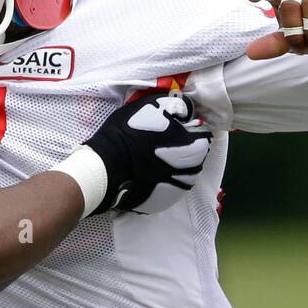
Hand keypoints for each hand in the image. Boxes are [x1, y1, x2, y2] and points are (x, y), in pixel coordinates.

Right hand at [86, 93, 213, 213]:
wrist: (106, 167)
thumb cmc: (129, 133)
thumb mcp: (153, 105)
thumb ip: (176, 106)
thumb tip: (187, 111)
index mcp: (195, 148)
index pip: (201, 135)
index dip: (186, 130)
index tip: (171, 128)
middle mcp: (192, 171)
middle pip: (194, 157)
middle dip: (183, 150)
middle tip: (160, 144)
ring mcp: (178, 189)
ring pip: (184, 175)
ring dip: (175, 167)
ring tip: (154, 161)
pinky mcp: (163, 201)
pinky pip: (169, 189)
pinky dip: (162, 182)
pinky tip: (148, 174)